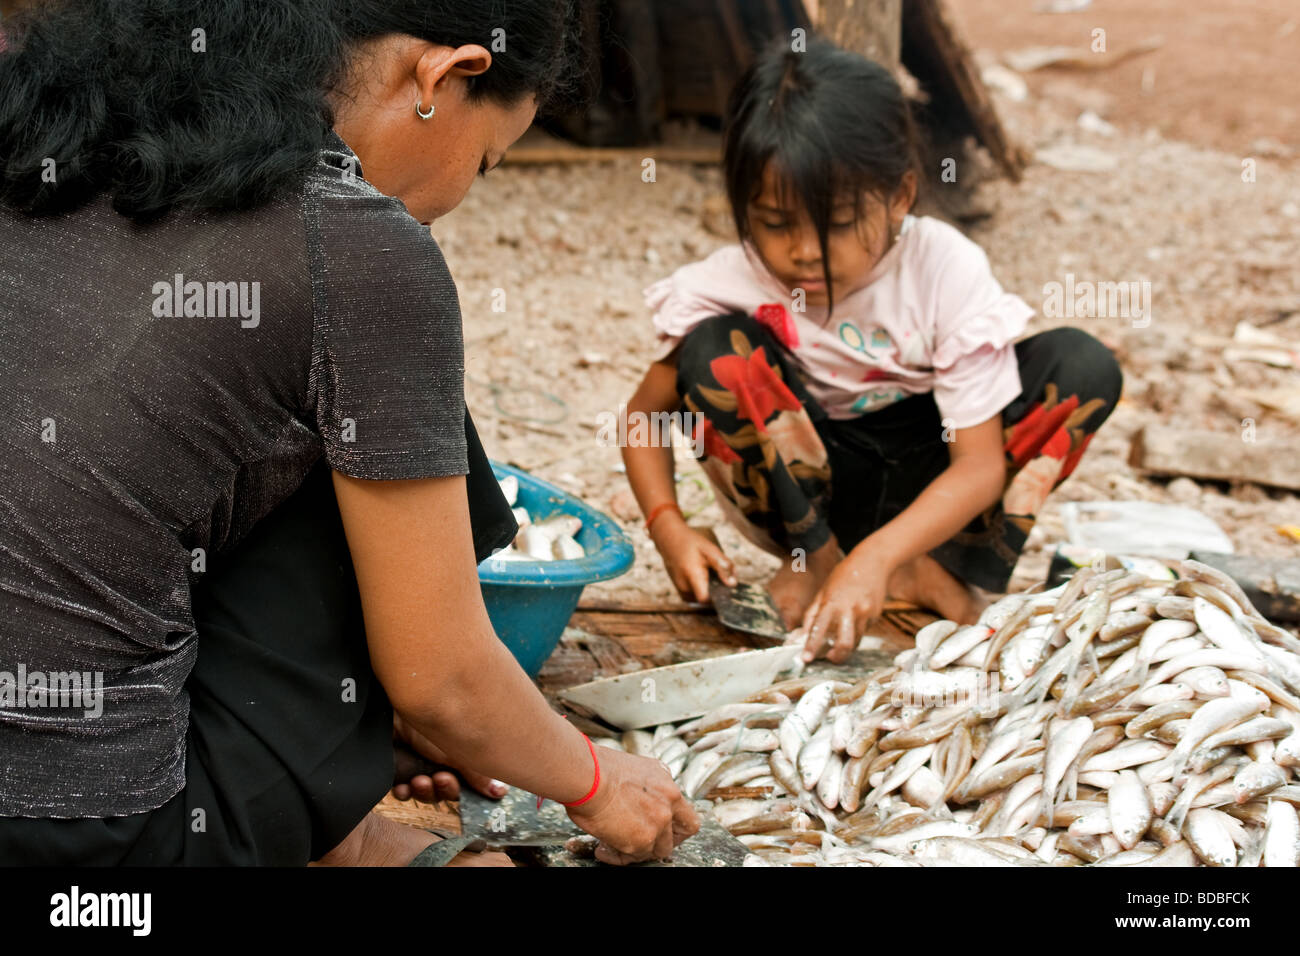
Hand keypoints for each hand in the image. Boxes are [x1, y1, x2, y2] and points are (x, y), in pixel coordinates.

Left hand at [391, 712, 506, 801]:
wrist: (395, 699)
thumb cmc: (429, 711)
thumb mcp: (458, 744)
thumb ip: (477, 772)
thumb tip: (500, 793)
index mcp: (463, 753)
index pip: (471, 781)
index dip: (467, 791)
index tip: (461, 788)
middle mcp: (444, 759)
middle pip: (449, 790)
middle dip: (445, 789)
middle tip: (440, 778)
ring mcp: (420, 764)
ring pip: (427, 793)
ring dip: (425, 793)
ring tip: (419, 781)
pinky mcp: (399, 767)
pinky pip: (405, 791)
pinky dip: (405, 792)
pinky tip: (403, 786)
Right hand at [565, 748, 699, 864]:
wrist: (587, 775)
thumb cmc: (600, 769)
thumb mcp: (639, 768)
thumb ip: (652, 784)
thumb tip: (646, 794)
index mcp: (668, 788)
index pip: (688, 817)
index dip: (676, 827)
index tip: (664, 829)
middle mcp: (668, 807)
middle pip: (678, 837)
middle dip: (662, 842)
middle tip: (643, 842)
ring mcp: (657, 825)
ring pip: (656, 850)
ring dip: (638, 850)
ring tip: (614, 844)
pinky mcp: (640, 841)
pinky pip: (631, 858)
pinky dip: (616, 857)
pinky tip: (602, 849)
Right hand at [650, 513, 736, 601]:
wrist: (669, 538)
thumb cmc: (690, 542)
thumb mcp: (710, 549)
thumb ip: (723, 565)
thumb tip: (732, 583)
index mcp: (692, 575)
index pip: (705, 599)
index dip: (717, 598)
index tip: (724, 589)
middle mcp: (683, 585)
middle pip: (704, 600)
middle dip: (714, 592)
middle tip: (719, 578)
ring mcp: (679, 588)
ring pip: (698, 599)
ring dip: (706, 592)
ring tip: (709, 576)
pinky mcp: (679, 588)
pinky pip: (692, 596)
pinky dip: (700, 591)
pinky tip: (703, 578)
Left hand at [798, 550, 889, 663]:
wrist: (872, 563)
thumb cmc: (843, 576)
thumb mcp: (823, 591)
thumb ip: (812, 614)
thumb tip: (801, 634)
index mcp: (831, 603)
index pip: (819, 628)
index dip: (811, 645)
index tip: (806, 659)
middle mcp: (849, 610)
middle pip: (844, 644)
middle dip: (837, 657)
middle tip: (829, 657)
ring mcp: (864, 614)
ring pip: (856, 642)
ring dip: (846, 647)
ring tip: (839, 642)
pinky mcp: (875, 616)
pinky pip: (863, 632)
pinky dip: (855, 633)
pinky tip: (854, 619)